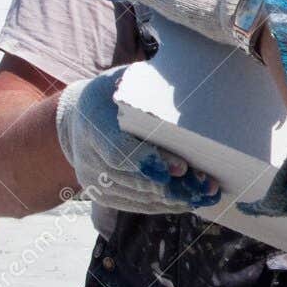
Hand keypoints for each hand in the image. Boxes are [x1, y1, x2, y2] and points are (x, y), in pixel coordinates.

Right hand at [55, 67, 220, 213]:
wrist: (80, 118)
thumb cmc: (115, 94)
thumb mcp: (128, 81)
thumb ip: (151, 89)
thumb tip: (191, 93)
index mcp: (93, 119)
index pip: (119, 150)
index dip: (150, 162)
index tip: (181, 168)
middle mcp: (87, 153)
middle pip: (132, 178)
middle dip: (172, 185)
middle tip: (204, 184)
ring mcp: (92, 177)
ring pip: (137, 196)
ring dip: (174, 198)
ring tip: (206, 193)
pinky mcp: (100, 193)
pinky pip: (135, 204)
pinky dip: (163, 205)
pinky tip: (189, 200)